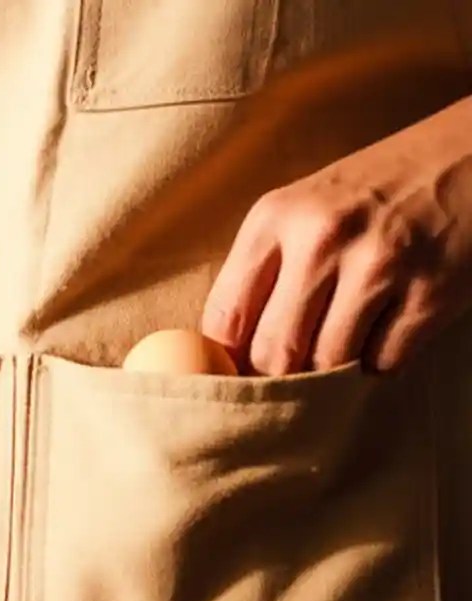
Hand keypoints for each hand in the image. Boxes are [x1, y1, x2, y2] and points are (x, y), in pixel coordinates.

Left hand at [202, 97, 471, 374]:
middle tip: (295, 367)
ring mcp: (380, 266)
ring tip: (345, 339)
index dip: (229, 357)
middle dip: (281, 373)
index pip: (224, 318)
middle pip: (274, 352)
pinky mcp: (432, 294)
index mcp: (274, 218)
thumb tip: (229, 354)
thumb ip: (262, 270)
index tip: (241, 367)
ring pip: (329, 364)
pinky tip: (385, 330)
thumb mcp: (301, 209)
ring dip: (334, 368)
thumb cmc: (371, 192)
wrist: (468, 155)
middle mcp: (321, 239)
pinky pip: (384, 363)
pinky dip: (380, 361)